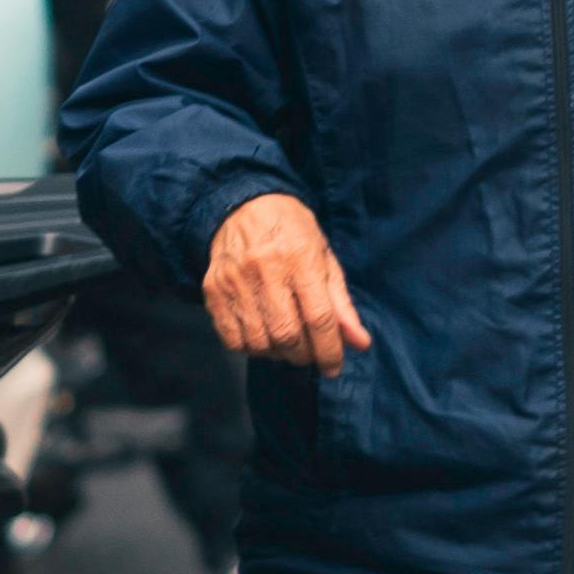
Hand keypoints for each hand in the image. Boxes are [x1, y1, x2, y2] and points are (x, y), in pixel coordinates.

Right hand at [204, 192, 370, 369]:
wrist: (243, 206)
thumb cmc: (292, 232)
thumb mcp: (324, 258)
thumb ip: (341, 304)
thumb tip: (360, 343)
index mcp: (300, 257)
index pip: (318, 317)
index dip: (329, 350)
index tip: (334, 367)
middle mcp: (265, 270)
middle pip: (287, 334)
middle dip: (304, 354)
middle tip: (310, 352)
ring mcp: (235, 281)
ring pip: (259, 341)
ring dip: (278, 354)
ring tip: (288, 345)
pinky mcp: (213, 291)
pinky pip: (232, 339)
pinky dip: (252, 348)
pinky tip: (263, 338)